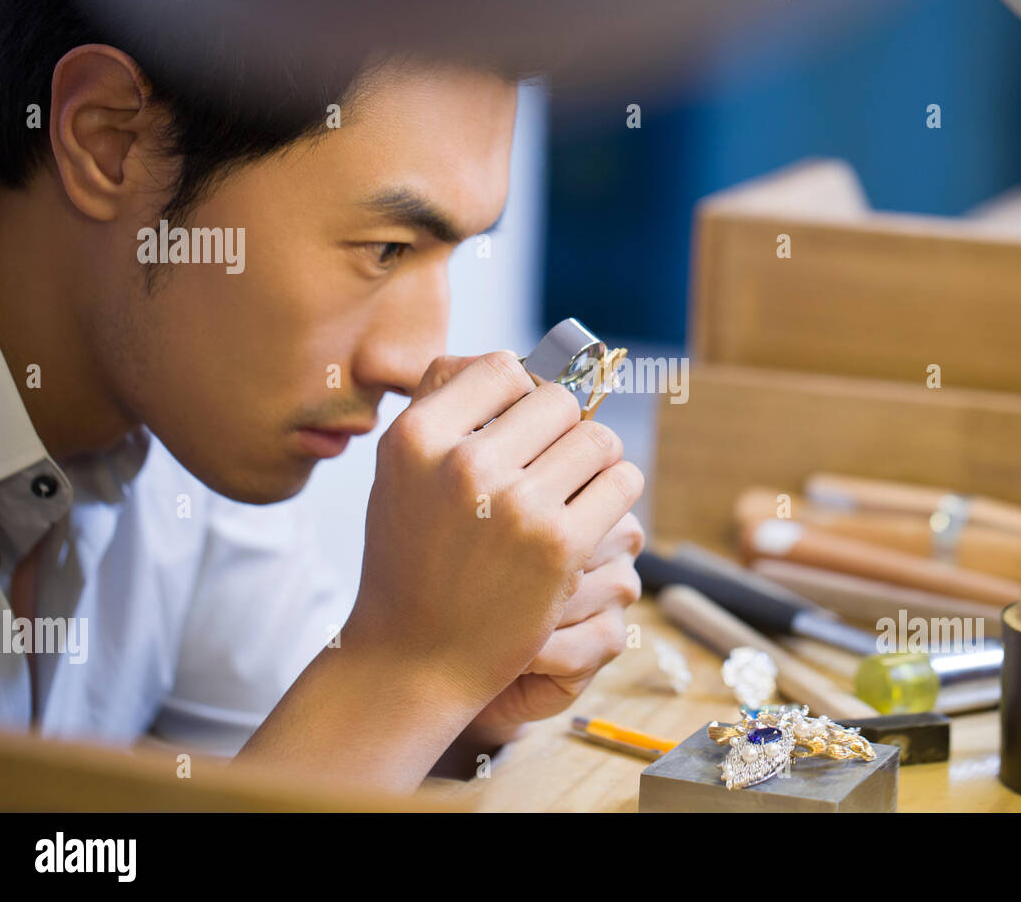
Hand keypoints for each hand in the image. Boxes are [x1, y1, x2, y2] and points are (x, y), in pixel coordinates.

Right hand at [344, 351, 644, 715]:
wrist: (415, 656)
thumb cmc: (411, 559)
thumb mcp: (398, 473)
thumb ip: (443, 409)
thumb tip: (513, 365)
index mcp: (417, 437)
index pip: (502, 368)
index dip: (521, 393)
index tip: (523, 427)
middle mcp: (464, 464)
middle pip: (557, 399)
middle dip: (563, 427)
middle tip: (553, 464)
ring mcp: (515, 505)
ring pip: (598, 437)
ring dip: (597, 459)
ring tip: (576, 486)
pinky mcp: (559, 545)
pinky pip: (621, 481)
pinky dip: (618, 490)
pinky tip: (596, 510)